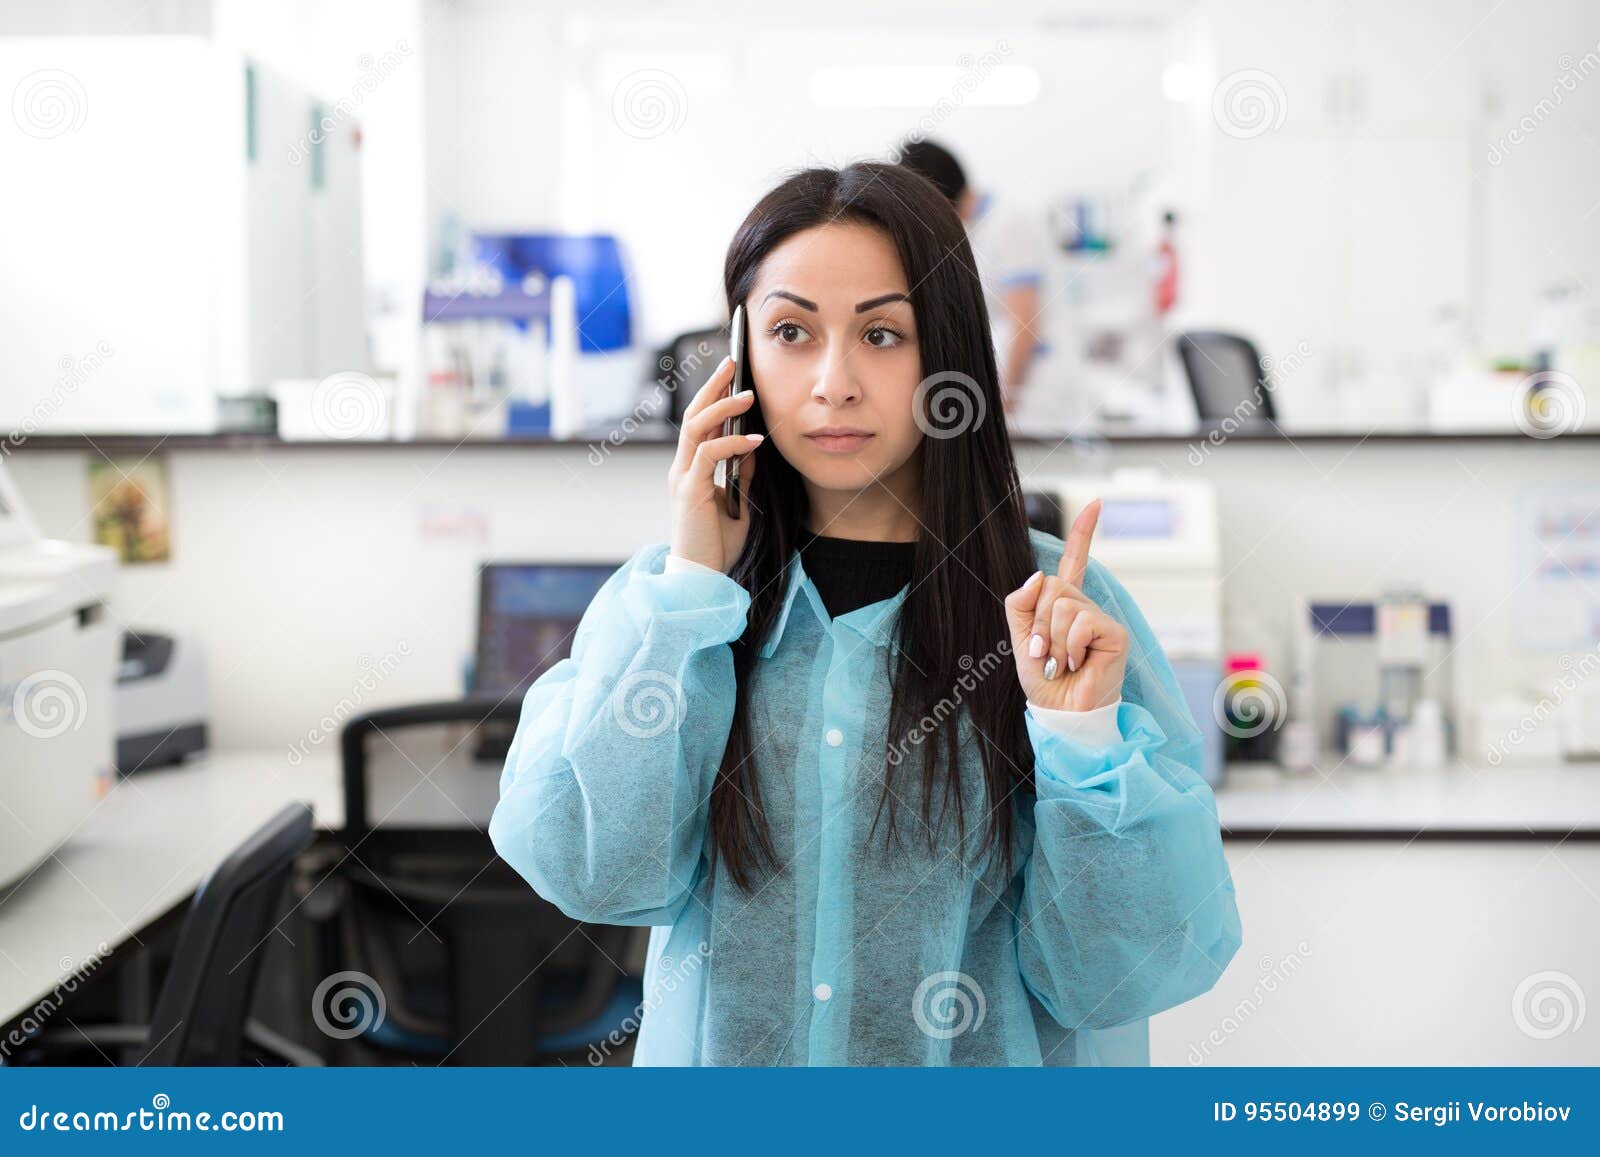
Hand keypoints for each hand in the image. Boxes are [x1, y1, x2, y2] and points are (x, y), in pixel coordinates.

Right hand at [668, 354, 762, 573]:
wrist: (701, 581)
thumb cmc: (717, 548)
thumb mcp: (738, 507)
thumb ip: (742, 478)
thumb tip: (752, 449)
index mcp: (690, 473)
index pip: (699, 424)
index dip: (713, 397)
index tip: (732, 375)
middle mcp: (682, 470)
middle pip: (692, 416)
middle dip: (712, 387)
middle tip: (732, 362)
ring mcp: (682, 479)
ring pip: (695, 428)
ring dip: (722, 407)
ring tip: (748, 395)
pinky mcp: (688, 492)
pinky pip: (708, 456)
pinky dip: (732, 444)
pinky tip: (755, 441)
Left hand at [1003, 499, 1128, 711]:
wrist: (1059, 713)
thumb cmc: (1043, 681)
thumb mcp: (1018, 638)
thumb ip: (1020, 603)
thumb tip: (1040, 576)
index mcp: (1063, 606)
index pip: (1073, 562)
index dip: (1084, 533)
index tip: (1097, 502)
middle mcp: (1085, 608)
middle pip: (1052, 586)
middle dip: (1037, 623)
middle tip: (1044, 655)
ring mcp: (1100, 619)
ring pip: (1062, 604)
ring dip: (1051, 639)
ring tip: (1061, 663)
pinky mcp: (1114, 633)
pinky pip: (1081, 621)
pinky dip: (1070, 646)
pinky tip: (1079, 664)